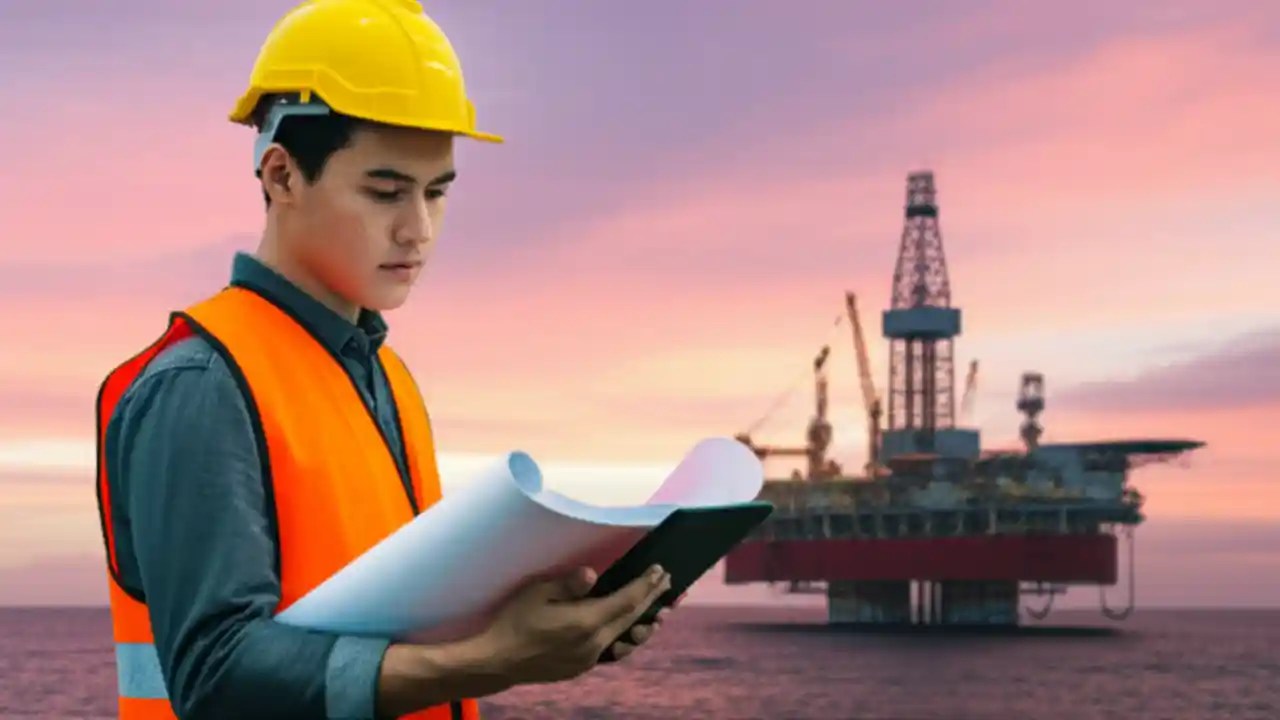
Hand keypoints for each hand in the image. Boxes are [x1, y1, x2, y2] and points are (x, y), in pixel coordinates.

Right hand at [477, 564, 671, 684]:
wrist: (498, 661)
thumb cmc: (515, 621)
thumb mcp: (537, 593)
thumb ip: (569, 584)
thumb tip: (593, 573)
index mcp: (586, 622)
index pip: (626, 601)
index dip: (645, 585)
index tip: (660, 570)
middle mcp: (594, 643)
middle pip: (631, 618)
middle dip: (651, 598)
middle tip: (668, 582)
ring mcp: (590, 658)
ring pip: (626, 638)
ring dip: (645, 622)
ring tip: (660, 612)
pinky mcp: (582, 666)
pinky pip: (613, 649)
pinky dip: (627, 637)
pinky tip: (630, 632)